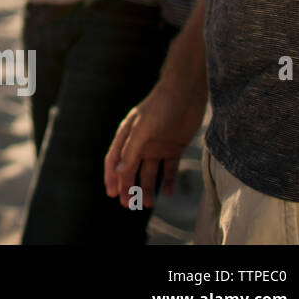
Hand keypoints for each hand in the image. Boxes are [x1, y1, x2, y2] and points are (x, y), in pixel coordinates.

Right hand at [104, 80, 205, 207]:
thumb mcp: (144, 129)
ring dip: (148, 187)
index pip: (114, 160)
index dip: (112, 177)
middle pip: (131, 169)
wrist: (186, 92)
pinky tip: (168, 192)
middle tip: (128, 206)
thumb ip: (131, 151)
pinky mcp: (174, 147)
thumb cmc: (161, 106)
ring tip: (149, 204)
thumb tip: (118, 172)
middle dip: (129, 187)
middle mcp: (140, 143)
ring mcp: (157, 146)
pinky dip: (168, 180)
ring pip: (149, 172)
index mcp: (127, 136)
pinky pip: (169, 169)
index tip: (112, 195)